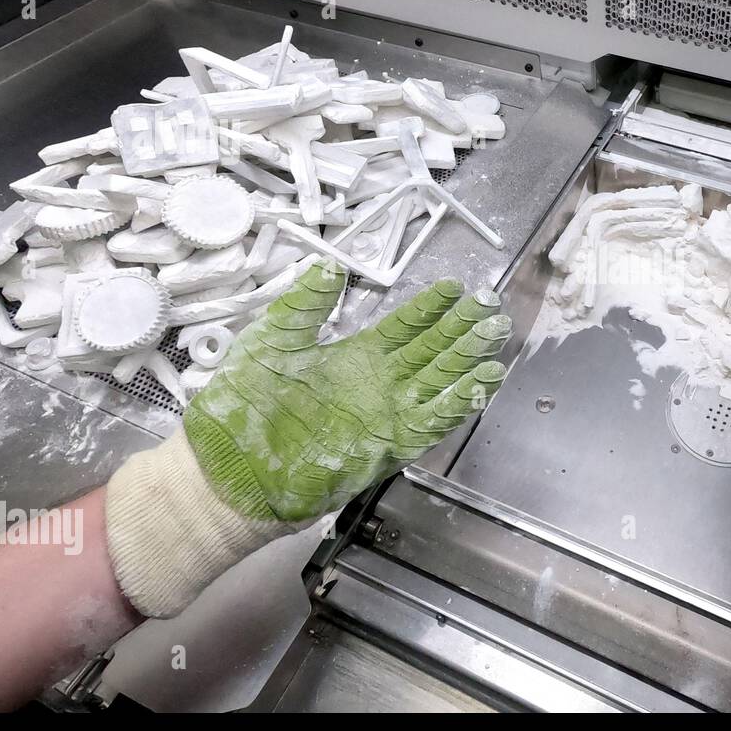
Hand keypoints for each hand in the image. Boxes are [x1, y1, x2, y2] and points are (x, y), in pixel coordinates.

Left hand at [186, 262, 509, 520]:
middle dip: (462, 327)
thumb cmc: (245, 404)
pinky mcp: (390, 445)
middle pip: (432, 350)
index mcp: (354, 356)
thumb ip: (307, 303)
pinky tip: (482, 382)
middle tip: (490, 303)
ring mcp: (388, 414)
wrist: (234, 465)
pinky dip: (459, 402)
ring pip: (440, 381)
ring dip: (468, 360)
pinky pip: (433, 421)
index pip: (405, 326)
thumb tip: (332, 264)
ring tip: (496, 337)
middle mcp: (378, 383)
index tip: (455, 286)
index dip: (430, 307)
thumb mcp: (274, 339)